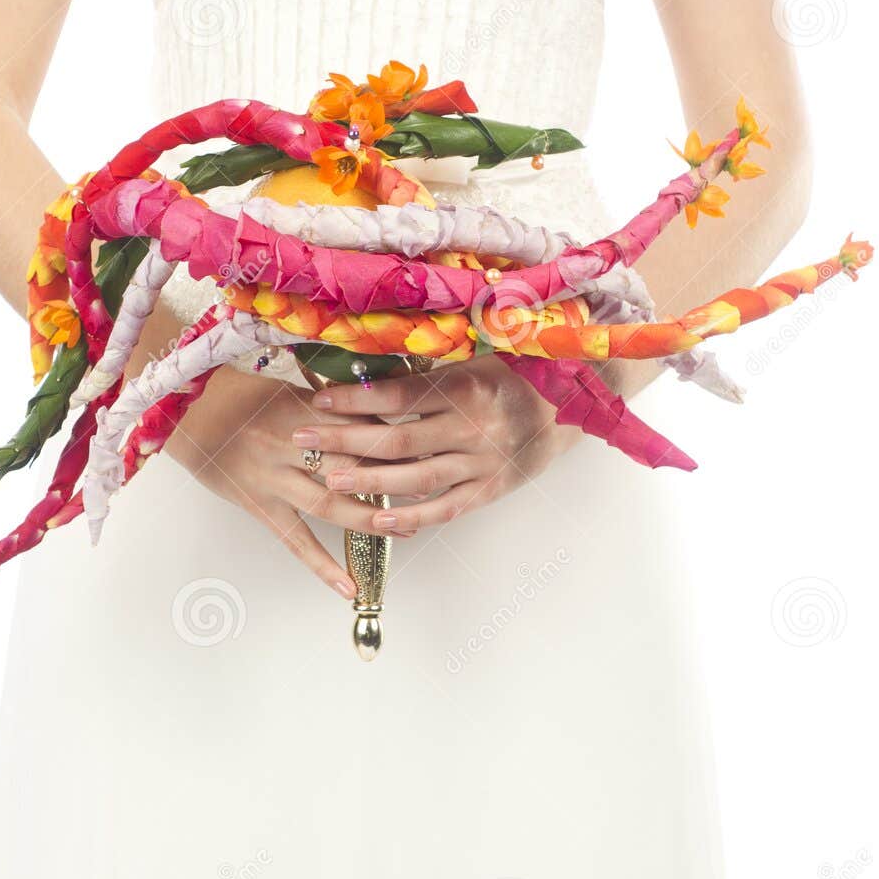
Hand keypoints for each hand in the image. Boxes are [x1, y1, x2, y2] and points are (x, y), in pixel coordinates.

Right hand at [165, 365, 411, 596]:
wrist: (187, 412)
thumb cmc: (240, 397)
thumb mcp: (290, 391)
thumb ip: (332, 408)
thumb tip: (380, 418)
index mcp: (303, 410)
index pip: (361, 426)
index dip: (397, 440)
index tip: (431, 446)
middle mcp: (290, 444)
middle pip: (353, 465)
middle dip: (395, 478)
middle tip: (433, 487)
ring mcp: (273, 479)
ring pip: (332, 504)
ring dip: (372, 520)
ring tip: (408, 530)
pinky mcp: (260, 506)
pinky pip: (296, 541)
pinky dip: (323, 567)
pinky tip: (349, 589)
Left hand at [291, 356, 573, 533]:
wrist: (574, 402)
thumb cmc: (517, 373)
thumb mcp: (477, 359)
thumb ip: (430, 372)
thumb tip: (368, 374)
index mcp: (468, 387)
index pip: (399, 396)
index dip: (355, 399)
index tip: (318, 399)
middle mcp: (475, 427)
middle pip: (399, 440)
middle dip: (346, 440)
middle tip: (304, 440)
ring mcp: (484, 462)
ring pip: (418, 478)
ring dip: (371, 481)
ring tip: (331, 479)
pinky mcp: (493, 488)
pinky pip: (448, 507)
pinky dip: (414, 516)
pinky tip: (382, 519)